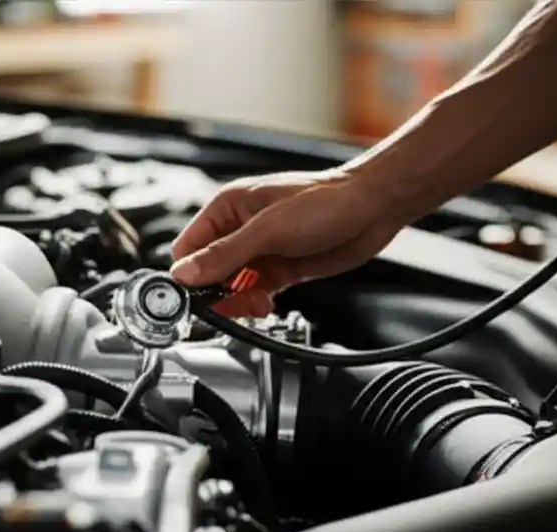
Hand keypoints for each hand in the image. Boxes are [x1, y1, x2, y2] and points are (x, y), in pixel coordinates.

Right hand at [168, 168, 404, 316]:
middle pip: (208, 271)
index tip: (196, 296)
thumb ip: (224, 255)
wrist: (371, 209)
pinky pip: (254, 293)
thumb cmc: (326, 201)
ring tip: (255, 304)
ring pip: (231, 287)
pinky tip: (265, 304)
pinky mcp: (279, 269)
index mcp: (228, 208)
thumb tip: (185, 274)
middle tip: (232, 303)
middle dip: (217, 292)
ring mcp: (260, 250)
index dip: (188, 274)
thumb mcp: (268, 230)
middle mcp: (240, 229)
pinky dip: (255, 303)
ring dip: (238, 301)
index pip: (189, 247)